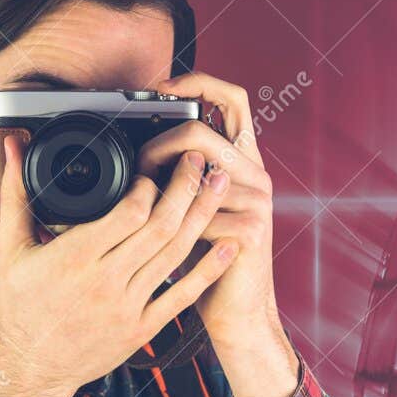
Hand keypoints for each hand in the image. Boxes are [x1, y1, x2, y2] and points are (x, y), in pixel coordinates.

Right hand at [0, 134, 237, 396]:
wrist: (31, 367)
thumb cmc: (20, 307)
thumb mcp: (12, 249)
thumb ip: (16, 192)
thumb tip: (12, 144)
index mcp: (74, 258)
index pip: (128, 213)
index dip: (148, 186)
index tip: (152, 170)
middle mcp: (105, 282)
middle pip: (160, 227)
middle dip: (185, 187)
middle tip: (199, 160)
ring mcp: (128, 307)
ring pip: (175, 255)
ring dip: (203, 216)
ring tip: (219, 186)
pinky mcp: (143, 328)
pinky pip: (183, 296)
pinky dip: (208, 270)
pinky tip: (227, 246)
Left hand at [138, 71, 297, 396]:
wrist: (236, 314)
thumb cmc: (208, 265)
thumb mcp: (192, 212)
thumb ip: (179, 178)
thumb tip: (139, 153)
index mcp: (242, 162)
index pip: (234, 99)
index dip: (199, 82)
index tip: (161, 88)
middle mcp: (255, 174)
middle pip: (204, 131)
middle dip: (159, 146)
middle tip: (139, 167)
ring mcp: (257, 200)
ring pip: (197, 170)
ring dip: (160, 184)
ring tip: (144, 202)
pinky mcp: (251, 229)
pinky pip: (199, 213)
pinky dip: (171, 224)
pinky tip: (161, 238)